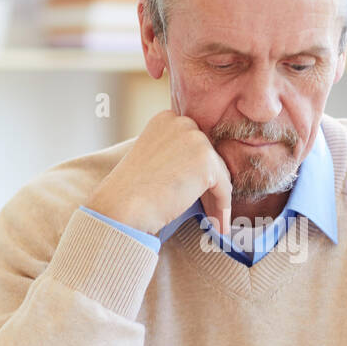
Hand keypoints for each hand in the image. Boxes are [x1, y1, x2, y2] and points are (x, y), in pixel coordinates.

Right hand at [85, 110, 232, 236]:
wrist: (122, 205)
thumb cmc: (131, 191)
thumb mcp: (153, 159)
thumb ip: (175, 155)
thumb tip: (199, 172)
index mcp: (166, 119)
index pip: (193, 144)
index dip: (196, 170)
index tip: (197, 192)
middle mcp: (182, 123)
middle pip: (209, 157)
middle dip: (209, 184)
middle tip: (208, 209)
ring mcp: (196, 139)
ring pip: (219, 173)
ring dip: (216, 198)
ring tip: (213, 220)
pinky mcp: (207, 161)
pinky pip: (224, 188)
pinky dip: (222, 207)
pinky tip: (219, 226)